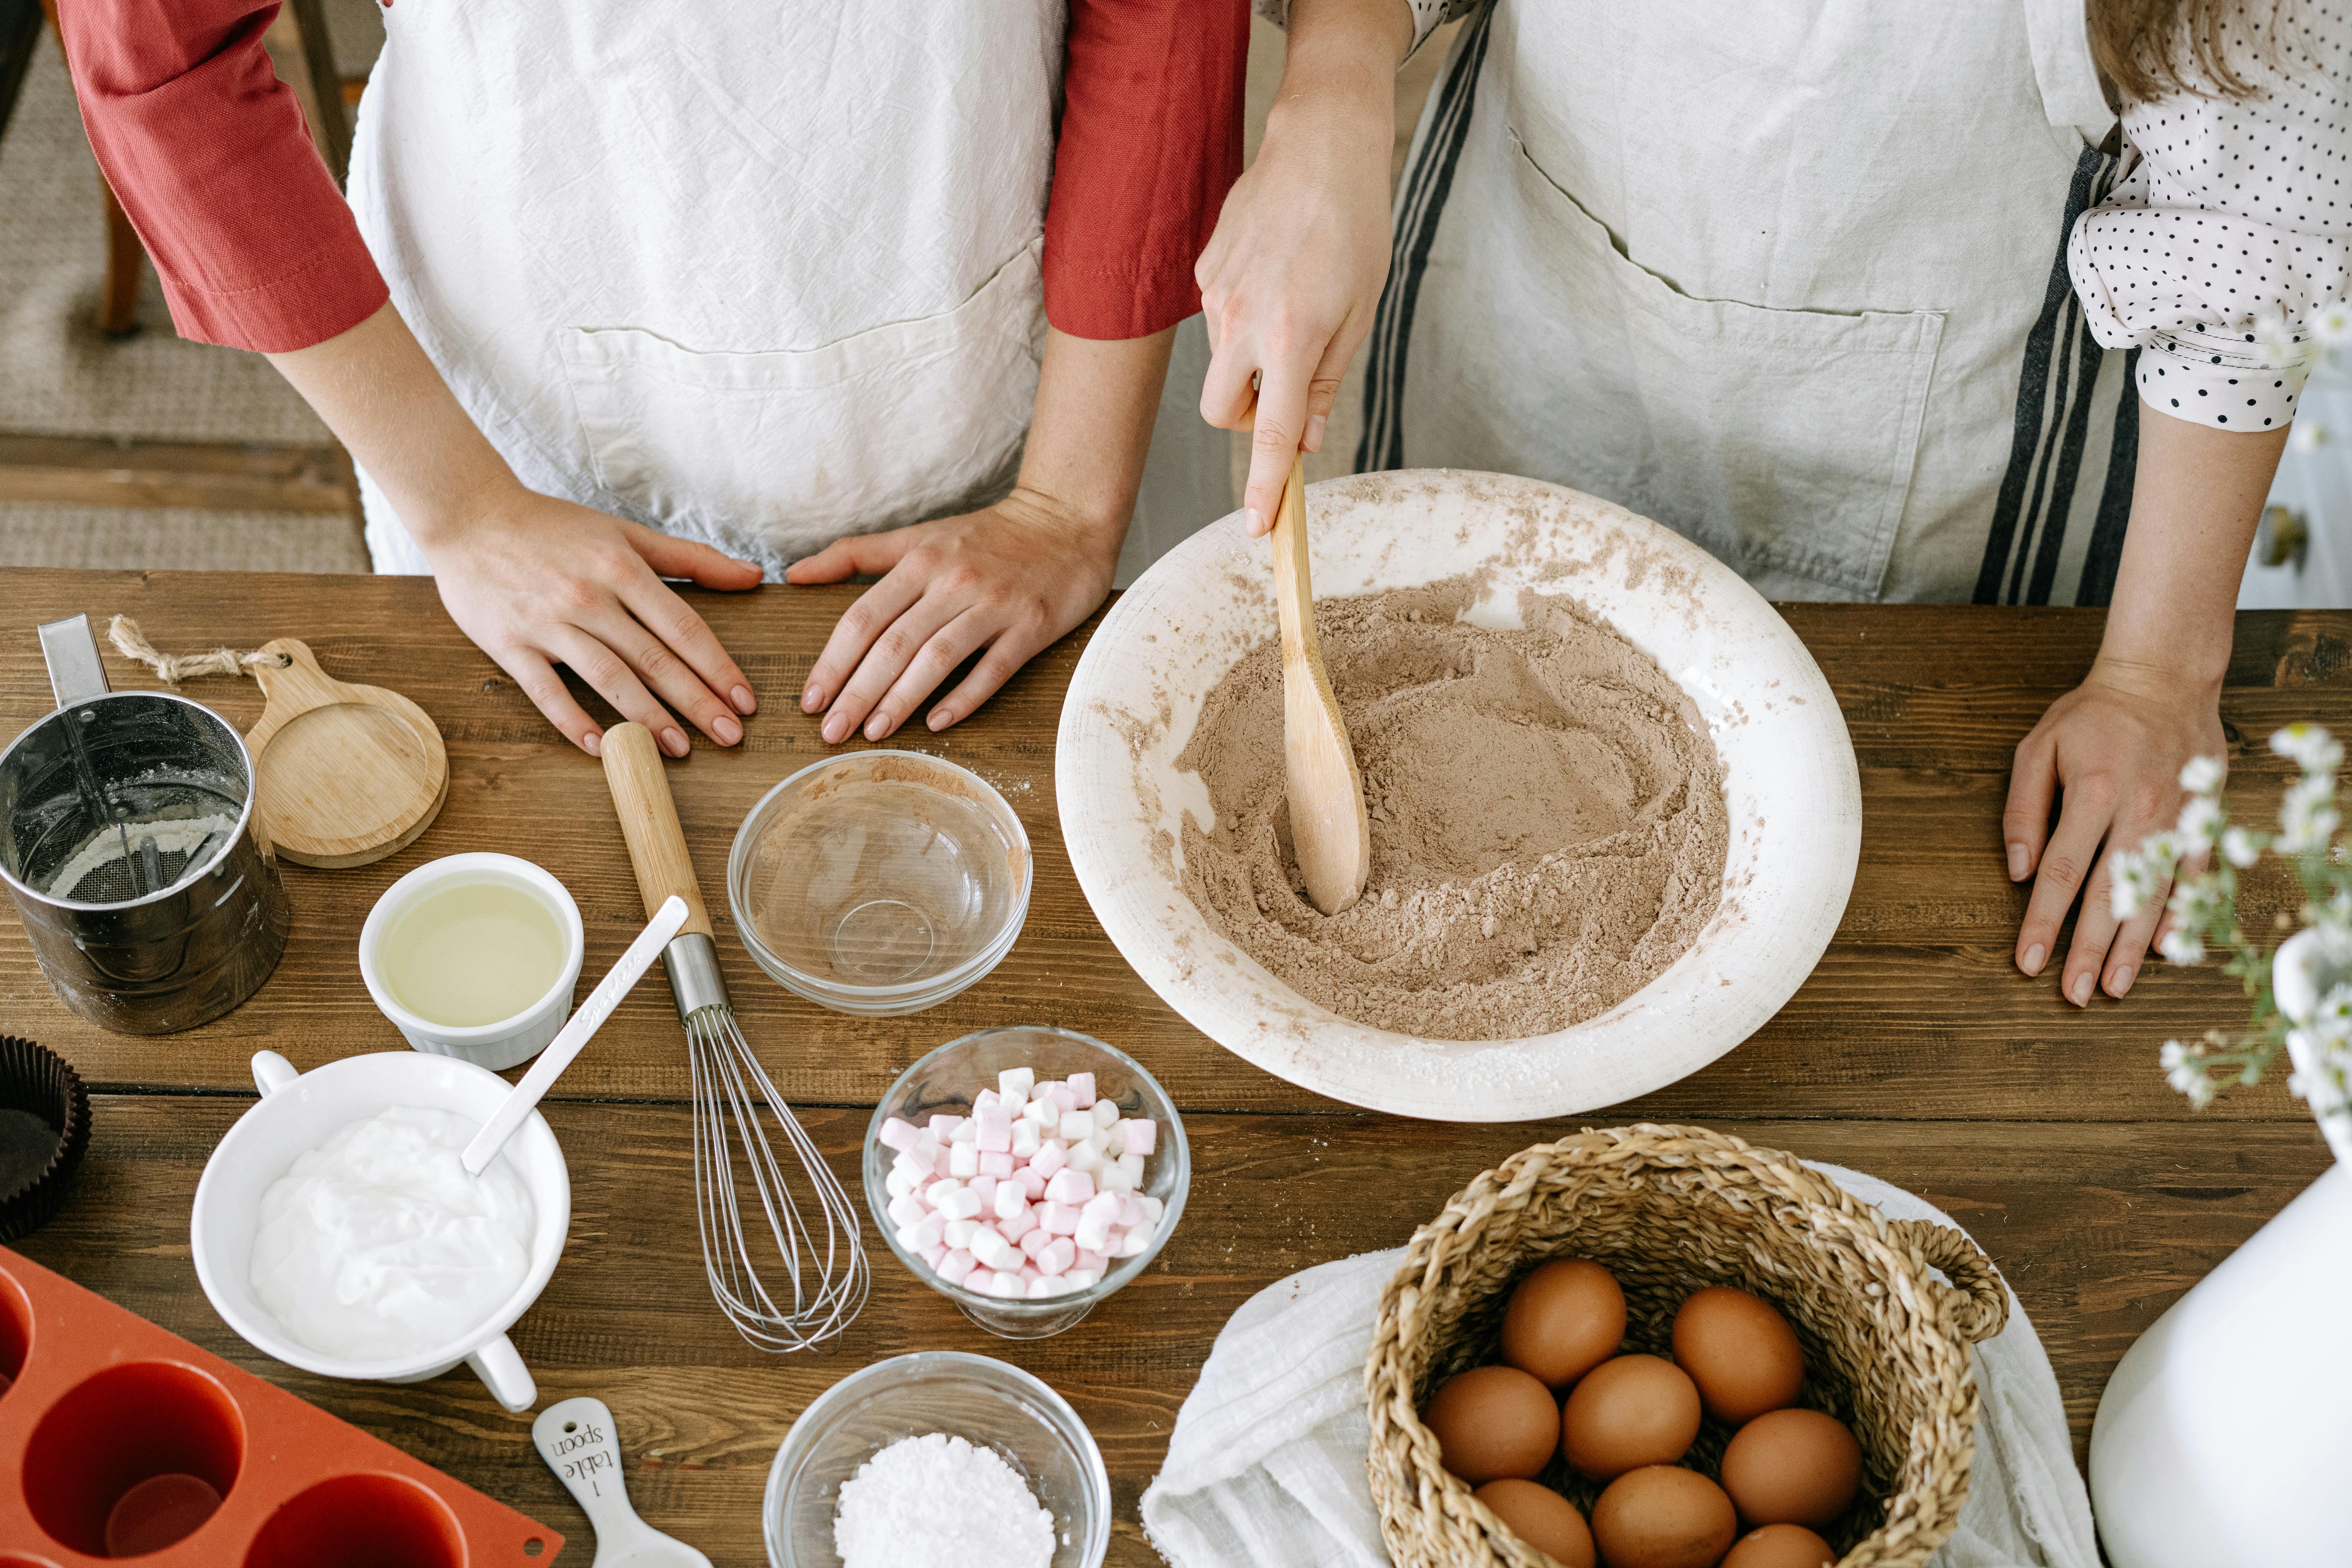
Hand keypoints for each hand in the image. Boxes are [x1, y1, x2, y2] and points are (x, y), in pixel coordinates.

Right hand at [421, 484, 762, 757]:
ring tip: (680, 749)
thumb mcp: (626, 533)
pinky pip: (546, 691)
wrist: (469, 514)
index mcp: (621, 569)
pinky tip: (603, 748)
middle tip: (730, 736)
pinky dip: (574, 722)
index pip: (683, 627)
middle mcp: (589, 597)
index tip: (745, 700)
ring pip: (609, 678)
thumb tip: (753, 575)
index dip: (718, 667)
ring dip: (648, 718)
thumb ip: (691, 558)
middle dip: (697, 702)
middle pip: (654, 659)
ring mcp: (548, 623)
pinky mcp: (510, 644)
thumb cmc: (553, 527)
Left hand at [785, 487, 1120, 741]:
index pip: (863, 617)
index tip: (810, 700)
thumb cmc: (986, 536)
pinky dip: (964, 698)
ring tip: (873, 734)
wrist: (1066, 520)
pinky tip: (937, 724)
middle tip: (831, 731)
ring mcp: (994, 604)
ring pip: (937, 658)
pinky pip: (993, 669)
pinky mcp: (1031, 625)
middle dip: (857, 691)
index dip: (833, 661)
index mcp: (920, 560)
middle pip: (894, 644)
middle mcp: (953, 581)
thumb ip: (854, 554)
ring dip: (901, 699)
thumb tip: (793, 574)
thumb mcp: (917, 537)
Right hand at [1195, 18, 1399, 534]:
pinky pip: (1219, 319)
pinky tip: (1275, 274)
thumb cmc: (1353, 229)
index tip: (1259, 528)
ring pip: (1221, 361)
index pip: (1267, 434)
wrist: (1320, 148)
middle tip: (1284, 390)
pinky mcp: (1203, 270)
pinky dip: (1244, 317)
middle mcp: (1241, 321)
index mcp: (1288, 338)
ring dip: (1251, 358)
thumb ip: (1325, 383)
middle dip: (1246, 416)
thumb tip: (1303, 439)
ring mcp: (1215, 294)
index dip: (1263, 487)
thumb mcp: (1358, 314)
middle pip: (1220, 410)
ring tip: (1294, 302)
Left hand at [2004, 658, 2222, 1004]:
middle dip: (2086, 950)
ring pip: (2153, 895)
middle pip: (2108, 895)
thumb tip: (2018, 871)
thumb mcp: (2037, 748)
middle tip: (2072, 994)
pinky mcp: (2203, 817)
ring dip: (2130, 946)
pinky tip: (2161, 948)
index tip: (2027, 962)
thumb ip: (2022, 810)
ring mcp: (2175, 817)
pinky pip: (2193, 875)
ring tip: (2112, 986)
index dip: (2043, 923)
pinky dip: (2179, 913)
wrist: (2164, 679)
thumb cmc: (2092, 715)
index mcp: (2090, 793)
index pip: (2061, 874)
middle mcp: (2137, 810)